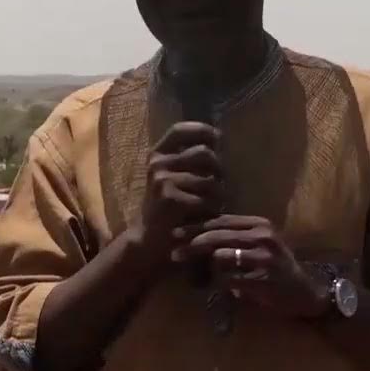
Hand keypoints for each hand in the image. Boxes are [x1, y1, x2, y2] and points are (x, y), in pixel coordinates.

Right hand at [135, 122, 225, 259]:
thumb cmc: (168, 206)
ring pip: (210, 180)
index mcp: (157, 154)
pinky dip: (212, 210)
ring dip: (218, 194)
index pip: (180, 131)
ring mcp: (163, 181)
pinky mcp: (171, 200)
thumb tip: (219, 139)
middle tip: (218, 186)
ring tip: (212, 205)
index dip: (202, 130)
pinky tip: (206, 216)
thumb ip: (189, 159)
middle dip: (219, 170)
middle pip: (204, 153)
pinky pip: (206, 200)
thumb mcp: (172, 176)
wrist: (150, 240)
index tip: (217, 138)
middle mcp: (158, 164)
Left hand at [174, 215, 328, 318]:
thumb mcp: (257, 245)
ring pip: (222, 256)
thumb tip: (197, 235)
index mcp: (258, 224)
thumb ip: (233, 238)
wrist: (304, 291)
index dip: (196, 227)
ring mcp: (264, 257)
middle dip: (192, 244)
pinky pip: (230, 279)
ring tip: (192, 273)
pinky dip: (219, 283)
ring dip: (204, 266)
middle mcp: (262, 236)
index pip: (220, 221)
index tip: (176, 233)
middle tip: (174, 253)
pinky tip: (214, 287)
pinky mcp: (263, 278)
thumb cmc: (275, 267)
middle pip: (217, 236)